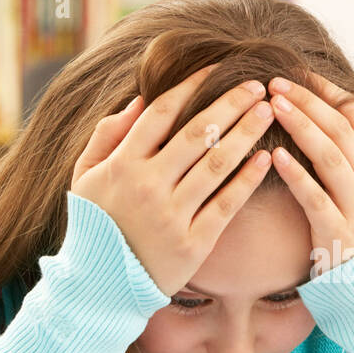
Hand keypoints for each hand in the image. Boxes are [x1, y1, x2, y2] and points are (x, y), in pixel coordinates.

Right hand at [70, 64, 275, 295]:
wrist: (99, 285)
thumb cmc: (95, 224)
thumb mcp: (85, 175)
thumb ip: (107, 134)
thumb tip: (141, 98)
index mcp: (123, 163)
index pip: (163, 112)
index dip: (193, 84)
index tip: (218, 67)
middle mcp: (148, 185)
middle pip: (198, 133)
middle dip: (231, 103)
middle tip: (258, 84)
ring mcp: (172, 215)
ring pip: (217, 165)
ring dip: (247, 134)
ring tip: (268, 112)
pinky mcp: (193, 243)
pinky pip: (226, 204)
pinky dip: (248, 180)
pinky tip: (267, 158)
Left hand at [265, 73, 353, 276]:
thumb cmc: (346, 224)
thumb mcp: (352, 184)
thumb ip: (338, 150)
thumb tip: (308, 107)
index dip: (326, 90)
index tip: (297, 72)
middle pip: (341, 130)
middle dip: (309, 102)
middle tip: (276, 84)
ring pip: (332, 158)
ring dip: (303, 128)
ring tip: (275, 108)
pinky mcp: (337, 231)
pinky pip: (317, 198)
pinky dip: (297, 175)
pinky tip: (275, 156)